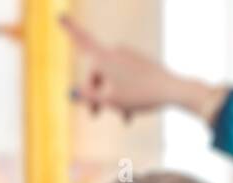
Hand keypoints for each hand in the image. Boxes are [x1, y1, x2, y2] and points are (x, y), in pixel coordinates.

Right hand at [61, 15, 225, 122]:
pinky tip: (132, 111)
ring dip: (113, 98)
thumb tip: (71, 93)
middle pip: (97, 72)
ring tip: (123, 118)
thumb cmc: (139, 95)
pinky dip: (125, 92)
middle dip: (96, 95)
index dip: (69, 29)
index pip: (82, 40)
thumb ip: (88, 96)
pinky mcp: (141, 61)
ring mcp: (129, 56)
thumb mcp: (110, 100)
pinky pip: (126, 77)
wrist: (172, 90)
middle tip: (95, 116)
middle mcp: (116, 52)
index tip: (59, 14)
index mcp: (105, 57)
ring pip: (113, 78)